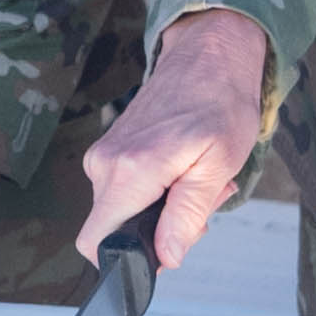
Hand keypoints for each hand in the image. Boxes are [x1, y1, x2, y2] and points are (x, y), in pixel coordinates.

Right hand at [76, 10, 267, 270]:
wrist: (210, 53)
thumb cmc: (220, 101)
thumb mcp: (217, 166)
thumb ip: (187, 217)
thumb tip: (166, 258)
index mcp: (131, 171)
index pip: (95, 242)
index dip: (126, 261)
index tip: (162, 251)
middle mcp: (106, 163)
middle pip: (116, 230)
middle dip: (159, 231)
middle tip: (200, 203)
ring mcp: (105, 154)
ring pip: (123, 211)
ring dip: (164, 208)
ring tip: (198, 179)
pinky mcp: (111, 148)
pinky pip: (124, 189)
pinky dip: (157, 190)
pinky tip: (185, 169)